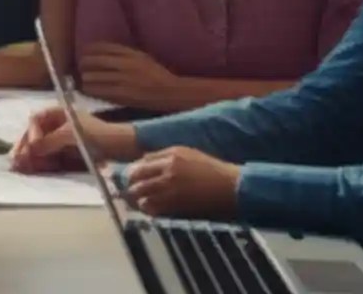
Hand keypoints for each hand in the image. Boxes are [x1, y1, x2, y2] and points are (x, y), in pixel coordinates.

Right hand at [9, 106, 138, 173]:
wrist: (124, 150)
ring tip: (19, 168)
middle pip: (35, 135)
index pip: (37, 121)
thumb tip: (31, 149)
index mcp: (60, 114)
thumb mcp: (74, 134)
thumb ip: (51, 140)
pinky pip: (48, 159)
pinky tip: (31, 170)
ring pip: (39, 149)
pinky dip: (39, 165)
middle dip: (25, 147)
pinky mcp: (66, 157)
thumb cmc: (101, 135)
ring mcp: (62, 142)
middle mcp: (58, 126)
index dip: (31, 133)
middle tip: (16, 160)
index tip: (32, 146)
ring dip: (29, 157)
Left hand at [79, 43, 180, 109]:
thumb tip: (99, 51)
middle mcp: (125, 64)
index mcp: (130, 53)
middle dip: (82, 65)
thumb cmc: (156, 75)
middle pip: (92, 61)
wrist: (171, 92)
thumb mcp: (142, 57)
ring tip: (84, 81)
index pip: (101, 47)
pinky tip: (89, 91)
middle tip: (80, 69)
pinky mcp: (122, 95)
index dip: (88, 50)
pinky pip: (97, 91)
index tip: (83, 53)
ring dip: (84, 79)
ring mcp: (123, 80)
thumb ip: (123, 53)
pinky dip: (90, 90)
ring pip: (91, 77)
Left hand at [124, 147, 239, 218]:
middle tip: (130, 190)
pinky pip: (153, 206)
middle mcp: (169, 168)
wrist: (232, 187)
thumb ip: (166, 155)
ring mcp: (172, 186)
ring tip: (139, 201)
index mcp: (172, 154)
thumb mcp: (189, 154)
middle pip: (137, 176)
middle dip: (131, 183)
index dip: (133, 170)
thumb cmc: (213, 170)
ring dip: (138, 197)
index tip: (131, 177)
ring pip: (141, 192)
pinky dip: (148, 208)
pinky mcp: (176, 203)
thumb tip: (144, 160)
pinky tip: (150, 208)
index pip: (142, 161)